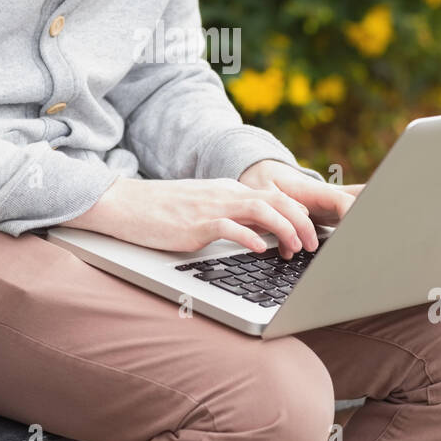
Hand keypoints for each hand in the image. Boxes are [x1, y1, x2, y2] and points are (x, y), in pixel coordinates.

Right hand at [59, 169, 360, 258]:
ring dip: (286, 230)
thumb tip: (260, 233)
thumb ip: (231, 216)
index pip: (276, 196)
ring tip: (296, 249)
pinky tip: (261, 250)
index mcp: (230, 190)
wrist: (127, 205)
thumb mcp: (204, 208)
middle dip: (302, 223)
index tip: (310, 235)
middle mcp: (226, 194)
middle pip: (278, 201)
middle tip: (313, 246)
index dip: (299, 215)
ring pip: (262, 210)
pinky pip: (231, 227)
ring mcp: (212, 207)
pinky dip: (251, 238)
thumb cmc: (163, 211)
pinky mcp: (196, 224)